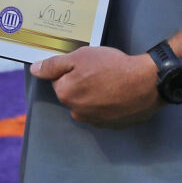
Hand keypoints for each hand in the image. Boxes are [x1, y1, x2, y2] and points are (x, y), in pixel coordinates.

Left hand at [30, 46, 160, 127]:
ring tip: (113, 82)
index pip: (60, 80)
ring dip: (95, 95)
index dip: (73, 69)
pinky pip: (104, 113)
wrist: (146, 83)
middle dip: (83, 83)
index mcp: (66, 94)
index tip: (87, 64)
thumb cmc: (113, 67)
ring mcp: (95, 121)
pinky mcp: (112, 125)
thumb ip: (54, 65)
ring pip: (89, 104)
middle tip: (101, 71)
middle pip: (74, 94)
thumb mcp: (81, 57)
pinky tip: (120, 93)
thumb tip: (35, 70)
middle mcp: (77, 112)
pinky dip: (109, 104)